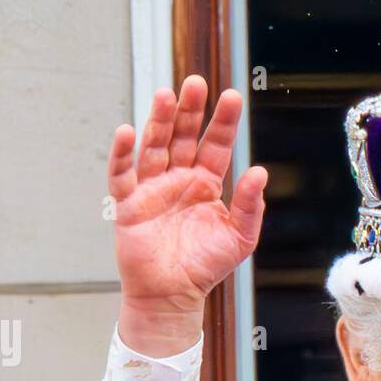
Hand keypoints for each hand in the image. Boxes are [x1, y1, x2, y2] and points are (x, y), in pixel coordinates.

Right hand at [108, 75, 266, 354]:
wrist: (173, 296)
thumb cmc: (205, 267)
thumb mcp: (239, 238)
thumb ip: (249, 206)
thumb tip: (259, 173)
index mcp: (205, 183)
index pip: (216, 145)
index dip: (223, 122)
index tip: (232, 97)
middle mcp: (178, 179)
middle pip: (183, 136)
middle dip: (189, 110)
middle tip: (196, 83)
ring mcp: (152, 188)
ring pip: (154, 146)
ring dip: (159, 121)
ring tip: (165, 95)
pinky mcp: (128, 203)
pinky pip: (121, 174)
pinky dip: (121, 153)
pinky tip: (126, 132)